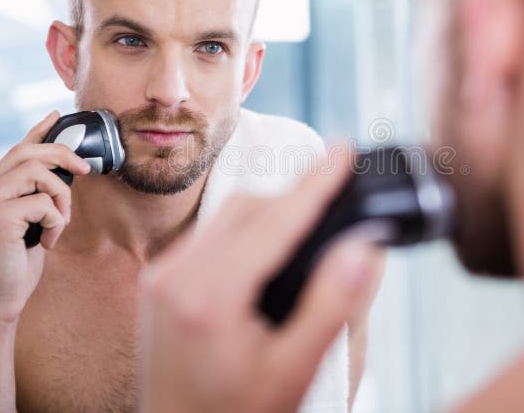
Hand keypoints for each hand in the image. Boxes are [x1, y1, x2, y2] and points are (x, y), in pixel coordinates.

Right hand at [0, 110, 91, 323]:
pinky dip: (57, 220)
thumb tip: (66, 170)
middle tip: (85, 170)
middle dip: (64, 156)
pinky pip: (43, 202)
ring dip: (62, 196)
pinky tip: (46, 241)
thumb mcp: (27, 223)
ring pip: (38, 172)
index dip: (39, 130)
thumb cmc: (13, 265)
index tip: (58, 115)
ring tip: (60, 222)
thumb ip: (34, 196)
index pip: (15, 149)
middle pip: (29, 152)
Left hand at [139, 154, 382, 412]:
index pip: (275, 221)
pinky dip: (244, 228)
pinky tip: (269, 243)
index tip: (343, 151)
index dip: (315, 182)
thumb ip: (332, 306)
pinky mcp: (159, 283)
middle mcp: (176, 278)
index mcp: (210, 299)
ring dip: (270, 209)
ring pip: (226, 215)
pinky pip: (208, 235)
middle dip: (295, 195)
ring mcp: (162, 278)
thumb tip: (363, 248)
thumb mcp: (294, 371)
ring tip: (310, 216)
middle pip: (247, 208)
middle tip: (336, 188)